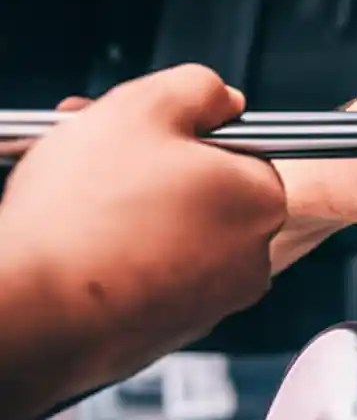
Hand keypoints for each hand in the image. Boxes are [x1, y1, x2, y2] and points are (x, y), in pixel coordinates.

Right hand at [0, 64, 285, 419]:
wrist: (34, 313)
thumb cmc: (83, 218)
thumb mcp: (144, 109)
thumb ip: (197, 88)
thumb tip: (222, 98)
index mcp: (261, 199)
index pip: (239, 148)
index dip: (183, 135)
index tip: (144, 137)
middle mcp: (252, 259)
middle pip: (206, 192)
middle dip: (154, 173)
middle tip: (100, 162)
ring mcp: (213, 302)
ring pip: (174, 234)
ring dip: (133, 213)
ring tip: (82, 206)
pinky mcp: (172, 331)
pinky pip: (150, 276)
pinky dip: (122, 259)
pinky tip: (82, 249)